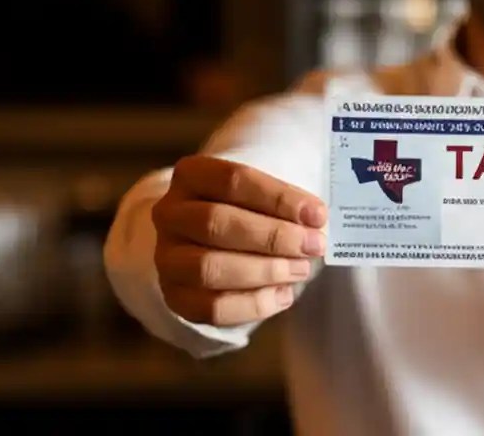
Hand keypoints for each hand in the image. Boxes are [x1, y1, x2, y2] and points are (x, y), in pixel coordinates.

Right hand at [151, 155, 327, 326]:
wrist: (212, 244)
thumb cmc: (248, 211)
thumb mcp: (262, 194)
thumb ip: (285, 202)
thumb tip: (315, 220)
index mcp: (190, 175)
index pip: (232, 180)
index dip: (278, 198)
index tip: (317, 215)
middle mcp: (170, 214)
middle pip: (216, 223)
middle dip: (273, 237)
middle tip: (313, 246)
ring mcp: (166, 258)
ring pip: (209, 268)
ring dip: (264, 271)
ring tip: (300, 270)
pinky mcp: (175, 297)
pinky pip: (211, 308)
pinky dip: (253, 304)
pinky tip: (283, 295)